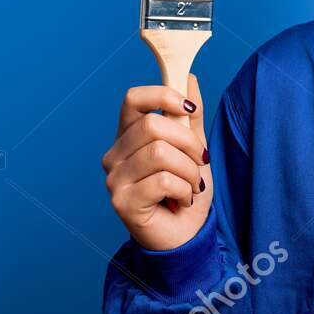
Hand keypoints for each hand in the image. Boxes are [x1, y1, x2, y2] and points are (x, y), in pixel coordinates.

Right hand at [101, 73, 211, 249]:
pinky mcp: (121, 202)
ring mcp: (114, 179)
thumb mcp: (195, 149)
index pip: (133, 99)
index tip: (188, 108)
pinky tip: (181, 201)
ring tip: (191, 185)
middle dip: (188, 142)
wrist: (188, 235)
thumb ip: (191, 117)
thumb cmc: (187, 191)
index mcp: (128, 136)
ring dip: (189, 170)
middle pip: (153, 125)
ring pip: (160, 153)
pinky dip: (184, 190)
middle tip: (199, 161)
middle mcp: (114, 155)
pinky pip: (163, 180)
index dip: (162, 95)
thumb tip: (190, 78)